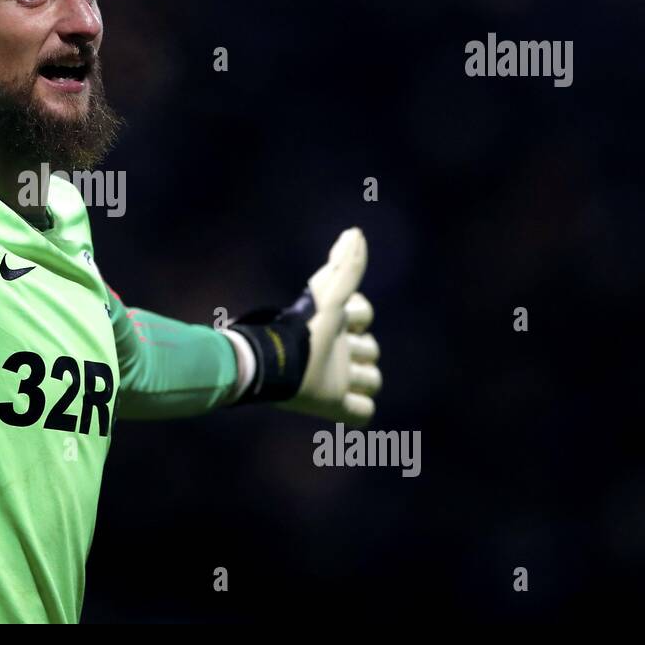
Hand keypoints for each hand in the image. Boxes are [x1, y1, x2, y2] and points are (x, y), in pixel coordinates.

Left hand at [278, 227, 380, 425]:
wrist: (273, 366)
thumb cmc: (300, 330)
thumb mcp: (328, 298)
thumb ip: (345, 268)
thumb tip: (354, 231)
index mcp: (336, 324)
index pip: (364, 317)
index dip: (360, 317)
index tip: (345, 319)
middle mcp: (338, 351)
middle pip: (371, 351)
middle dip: (361, 350)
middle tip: (337, 349)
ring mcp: (336, 380)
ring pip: (370, 381)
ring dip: (362, 378)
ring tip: (337, 374)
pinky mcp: (332, 405)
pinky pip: (361, 414)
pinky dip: (359, 411)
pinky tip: (343, 401)